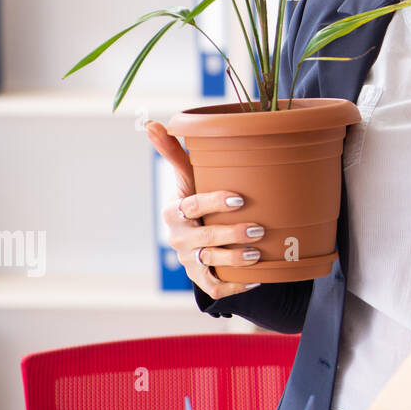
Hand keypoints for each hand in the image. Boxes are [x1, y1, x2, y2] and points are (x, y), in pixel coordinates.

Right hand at [146, 120, 264, 299]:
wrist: (194, 233)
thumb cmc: (194, 197)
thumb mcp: (185, 176)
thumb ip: (173, 152)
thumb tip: (151, 122)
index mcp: (174, 212)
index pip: (193, 206)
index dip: (214, 203)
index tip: (239, 199)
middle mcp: (179, 238)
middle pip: (204, 238)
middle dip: (232, 235)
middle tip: (259, 229)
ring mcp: (189, 260)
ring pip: (211, 264)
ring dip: (235, 261)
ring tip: (258, 254)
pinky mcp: (200, 278)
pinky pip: (214, 287)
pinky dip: (235, 286)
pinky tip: (259, 278)